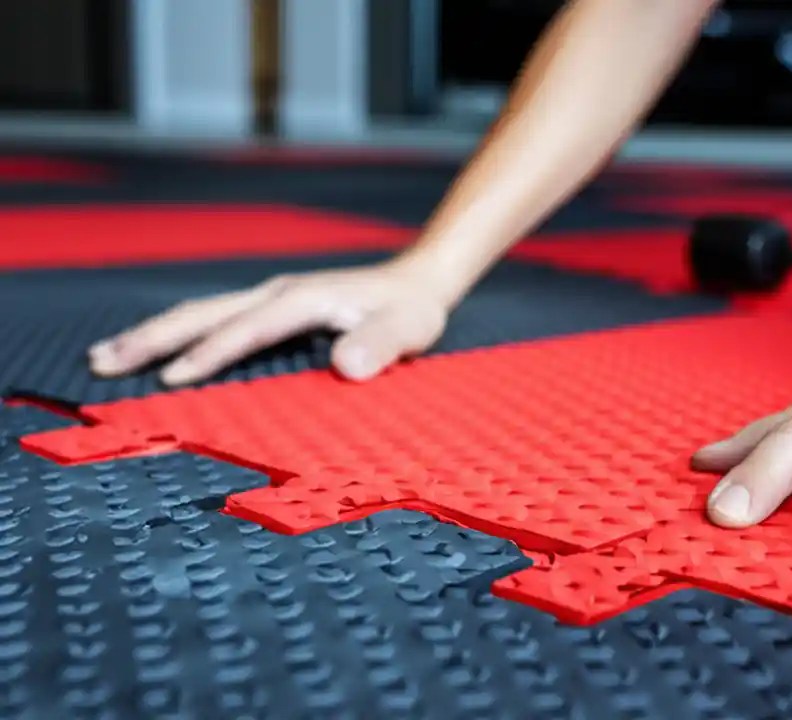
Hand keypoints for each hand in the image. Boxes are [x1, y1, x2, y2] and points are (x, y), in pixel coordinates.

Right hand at [88, 262, 450, 385]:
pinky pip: (215, 319)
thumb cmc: (413, 311)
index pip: (248, 328)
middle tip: (103, 361)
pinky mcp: (272, 306)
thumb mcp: (409, 329)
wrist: (417, 281)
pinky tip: (157, 350)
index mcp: (304, 299)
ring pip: (202, 312)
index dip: (211, 352)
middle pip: (205, 312)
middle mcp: (279, 292)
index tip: (172, 377)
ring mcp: (271, 296)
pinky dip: (180, 334)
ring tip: (107, 354)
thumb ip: (382, 345)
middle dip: (154, 337)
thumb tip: (347, 366)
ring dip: (155, 333)